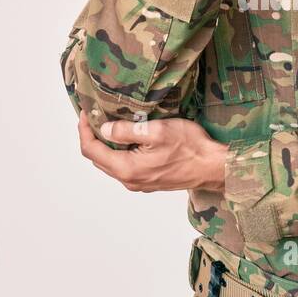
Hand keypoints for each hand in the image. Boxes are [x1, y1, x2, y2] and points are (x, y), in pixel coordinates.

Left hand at [77, 113, 227, 192]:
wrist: (213, 168)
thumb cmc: (191, 148)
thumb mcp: (157, 131)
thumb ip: (127, 131)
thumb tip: (105, 129)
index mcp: (127, 168)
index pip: (91, 151)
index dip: (84, 130)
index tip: (86, 113)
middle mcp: (130, 180)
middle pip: (98, 159)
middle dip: (92, 137)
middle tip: (95, 116)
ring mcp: (139, 183)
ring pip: (111, 163)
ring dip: (106, 145)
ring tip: (109, 124)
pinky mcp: (148, 181)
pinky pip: (124, 167)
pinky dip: (118, 152)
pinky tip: (127, 138)